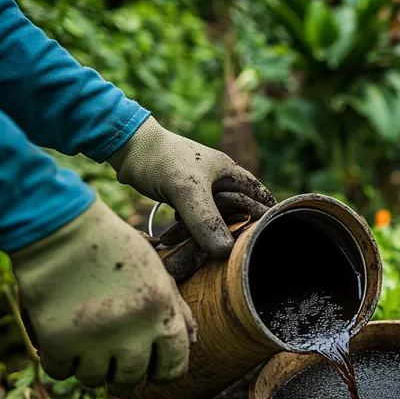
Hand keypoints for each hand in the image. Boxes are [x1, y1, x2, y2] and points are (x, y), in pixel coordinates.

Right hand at [9, 198, 196, 394]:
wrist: (61, 228)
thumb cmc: (115, 249)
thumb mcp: (157, 272)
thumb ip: (178, 309)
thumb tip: (193, 343)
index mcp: (161, 312)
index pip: (174, 367)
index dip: (164, 372)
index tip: (152, 368)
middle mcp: (132, 331)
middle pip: (131, 380)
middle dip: (125, 375)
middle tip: (115, 361)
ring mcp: (94, 338)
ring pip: (95, 380)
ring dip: (92, 368)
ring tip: (88, 346)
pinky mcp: (57, 341)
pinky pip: (62, 373)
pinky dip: (62, 363)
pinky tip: (63, 343)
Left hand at [108, 116, 275, 257]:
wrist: (125, 147)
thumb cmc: (161, 160)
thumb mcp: (186, 190)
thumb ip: (206, 220)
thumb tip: (225, 252)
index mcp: (230, 173)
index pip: (259, 195)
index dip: (268, 215)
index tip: (274, 235)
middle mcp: (219, 180)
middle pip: (238, 211)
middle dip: (234, 231)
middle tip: (235, 251)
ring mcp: (200, 189)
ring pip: (214, 218)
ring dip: (207, 234)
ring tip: (201, 251)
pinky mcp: (183, 197)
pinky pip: (195, 219)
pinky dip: (189, 231)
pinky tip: (178, 240)